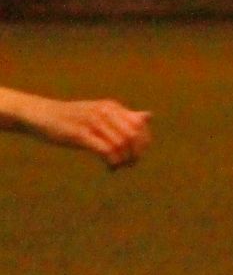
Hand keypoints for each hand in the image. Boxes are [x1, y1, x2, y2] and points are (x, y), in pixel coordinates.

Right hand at [34, 98, 150, 168]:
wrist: (41, 115)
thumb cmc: (73, 117)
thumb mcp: (100, 113)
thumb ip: (124, 117)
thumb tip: (149, 115)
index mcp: (112, 107)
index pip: (140, 127)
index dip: (143, 145)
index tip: (135, 156)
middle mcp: (104, 112)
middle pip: (133, 137)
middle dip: (135, 155)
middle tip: (128, 165)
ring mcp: (91, 122)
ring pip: (121, 145)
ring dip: (123, 161)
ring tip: (117, 167)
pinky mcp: (79, 134)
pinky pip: (106, 151)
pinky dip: (112, 163)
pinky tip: (109, 168)